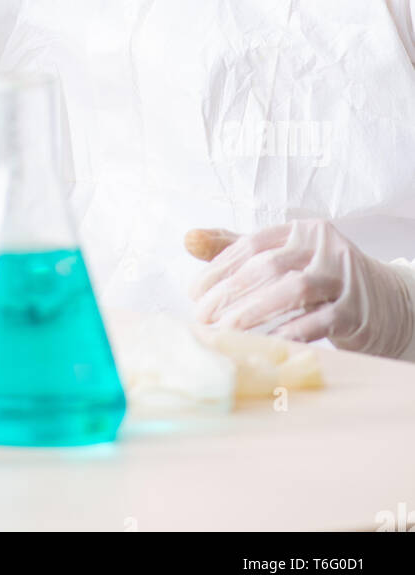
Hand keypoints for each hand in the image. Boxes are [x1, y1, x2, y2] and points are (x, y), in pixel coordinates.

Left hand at [187, 219, 414, 357]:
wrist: (387, 303)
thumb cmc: (322, 279)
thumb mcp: (284, 258)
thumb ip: (237, 248)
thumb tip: (188, 239)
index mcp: (302, 231)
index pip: (252, 244)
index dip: (219, 266)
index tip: (194, 292)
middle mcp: (324, 248)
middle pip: (267, 267)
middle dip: (229, 292)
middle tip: (202, 315)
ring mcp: (342, 278)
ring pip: (290, 291)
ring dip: (252, 312)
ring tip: (223, 329)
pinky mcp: (354, 311)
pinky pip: (315, 323)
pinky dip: (285, 333)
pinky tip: (261, 344)